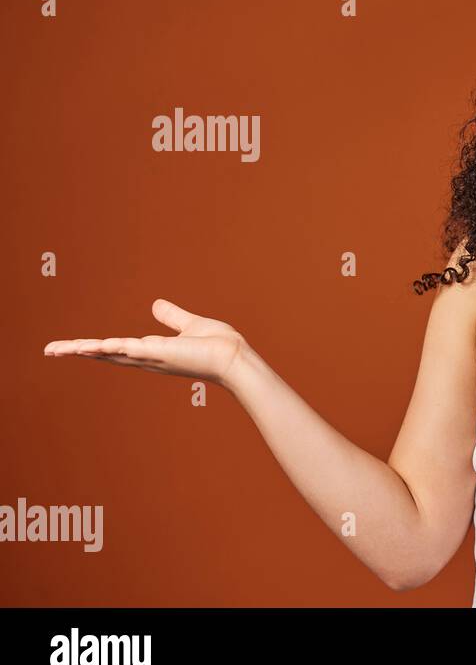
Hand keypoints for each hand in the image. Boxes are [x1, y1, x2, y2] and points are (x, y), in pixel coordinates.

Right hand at [43, 298, 247, 387]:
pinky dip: (108, 348)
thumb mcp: (190, 325)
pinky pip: (128, 349)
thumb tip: (155, 305)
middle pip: (105, 354)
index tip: (73, 347)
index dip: (95, 348)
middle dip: (77, 352)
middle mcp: (148, 358)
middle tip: (49, 351)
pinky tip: (88, 347)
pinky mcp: (160, 353)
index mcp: (153, 351)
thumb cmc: (220, 346)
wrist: (236, 359)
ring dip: (82, 350)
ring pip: (110, 353)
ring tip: (55, 350)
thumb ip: (172, 316)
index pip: (117, 349)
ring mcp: (152, 357)